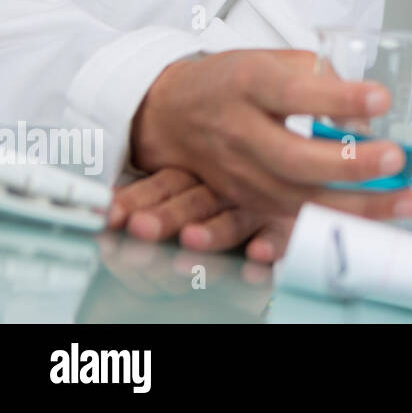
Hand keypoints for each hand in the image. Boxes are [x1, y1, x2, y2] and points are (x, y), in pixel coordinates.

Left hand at [109, 168, 293, 262]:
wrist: (284, 185)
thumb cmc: (214, 199)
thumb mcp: (180, 193)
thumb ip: (146, 204)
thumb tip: (105, 214)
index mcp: (197, 177)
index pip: (163, 185)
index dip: (134, 200)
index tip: (110, 215)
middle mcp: (225, 189)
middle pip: (194, 201)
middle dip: (166, 217)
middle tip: (141, 228)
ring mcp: (256, 207)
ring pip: (233, 220)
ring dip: (212, 232)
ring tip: (191, 240)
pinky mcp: (284, 226)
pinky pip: (280, 236)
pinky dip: (271, 246)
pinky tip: (257, 255)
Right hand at [130, 49, 411, 221]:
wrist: (166, 113)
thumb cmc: (230, 81)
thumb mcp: (271, 59)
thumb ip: (322, 77)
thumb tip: (367, 114)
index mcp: (249, 84)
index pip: (295, 92)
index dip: (339, 97)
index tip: (382, 98)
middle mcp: (239, 132)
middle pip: (294, 157)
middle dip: (350, 164)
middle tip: (395, 159)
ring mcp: (238, 172)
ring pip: (297, 198)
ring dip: (355, 205)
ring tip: (403, 200)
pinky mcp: (242, 200)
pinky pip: (292, 216)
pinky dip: (334, 221)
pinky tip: (374, 220)